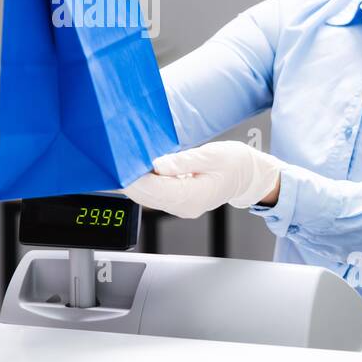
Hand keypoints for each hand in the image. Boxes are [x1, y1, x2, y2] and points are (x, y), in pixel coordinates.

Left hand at [123, 141, 283, 219]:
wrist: (249, 176)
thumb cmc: (236, 163)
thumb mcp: (212, 155)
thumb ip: (183, 161)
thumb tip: (157, 165)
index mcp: (193, 196)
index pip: (154, 189)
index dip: (134, 178)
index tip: (118, 165)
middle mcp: (184, 206)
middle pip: (147, 196)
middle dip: (128, 180)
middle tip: (112, 161)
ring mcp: (181, 206)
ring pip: (149, 197)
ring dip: (134, 182)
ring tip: (120, 163)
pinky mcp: (179, 201)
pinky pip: (156, 195)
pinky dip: (144, 184)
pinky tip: (135, 171)